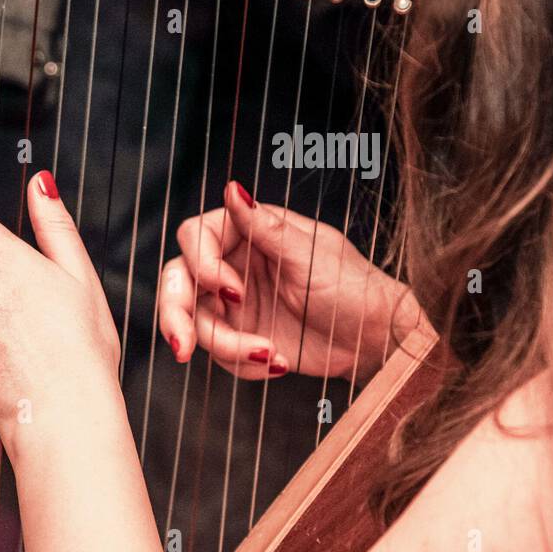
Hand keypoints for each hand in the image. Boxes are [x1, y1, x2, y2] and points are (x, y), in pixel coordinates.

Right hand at [158, 181, 422, 384]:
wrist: (375, 339)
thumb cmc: (353, 287)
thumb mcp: (308, 256)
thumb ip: (264, 228)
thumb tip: (233, 187)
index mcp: (250, 232)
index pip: (195, 237)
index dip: (201, 263)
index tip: (229, 289)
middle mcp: (235, 264)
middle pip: (178, 281)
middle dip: (177, 315)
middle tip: (184, 347)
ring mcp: (235, 304)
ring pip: (197, 324)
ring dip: (228, 347)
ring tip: (270, 355)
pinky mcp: (242, 337)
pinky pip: (220, 354)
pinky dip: (243, 364)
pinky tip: (279, 362)